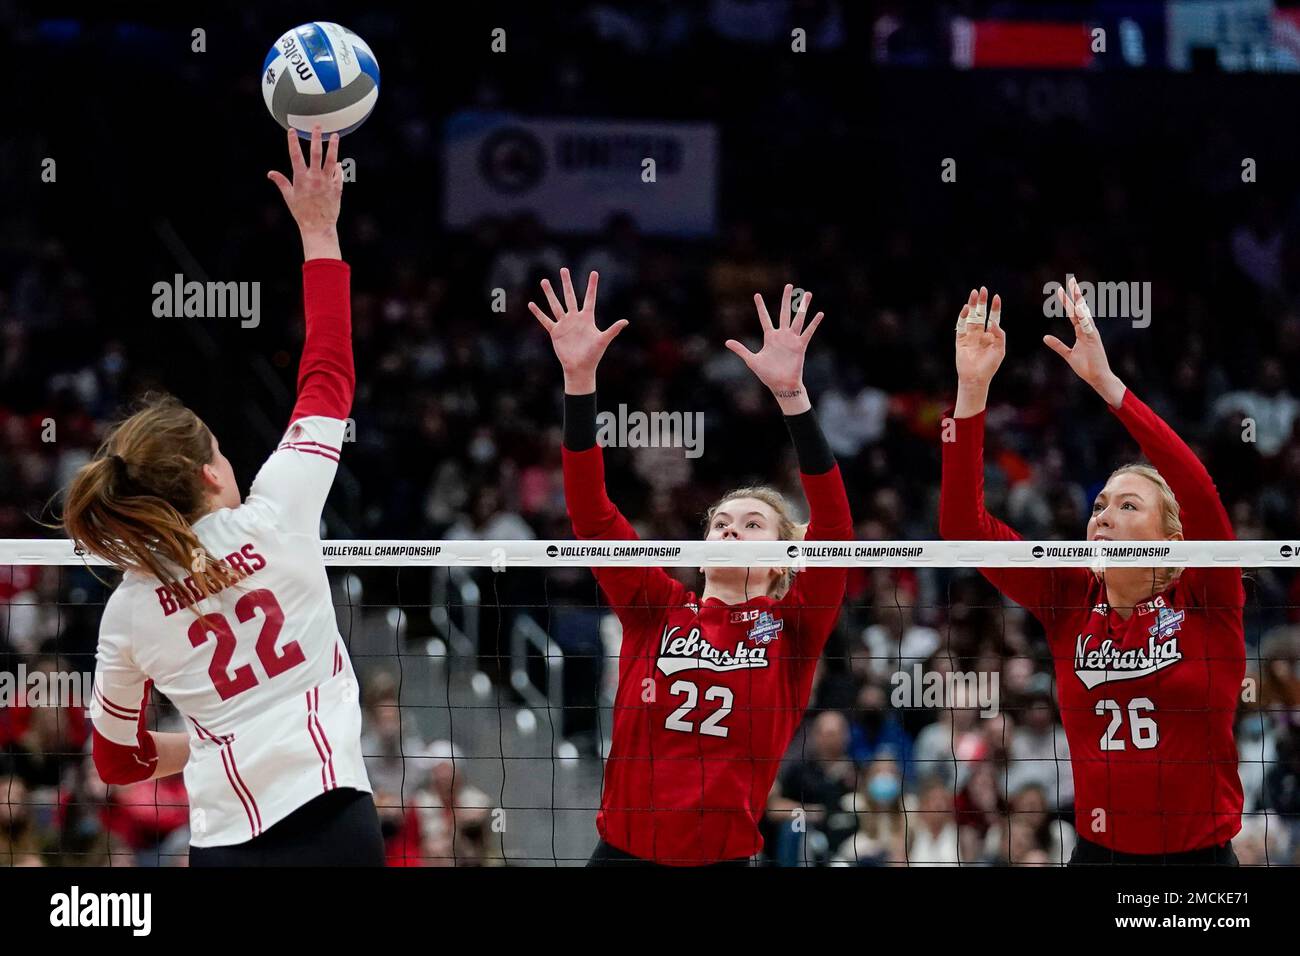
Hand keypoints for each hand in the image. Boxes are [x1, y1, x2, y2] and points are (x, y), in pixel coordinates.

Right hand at [267, 125, 342, 259]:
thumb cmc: (301, 213)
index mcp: (301, 178)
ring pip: (331, 160)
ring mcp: (327, 182)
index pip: (295, 156)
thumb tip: (270, 173)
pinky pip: (338, 174)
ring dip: (333, 147)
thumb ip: (281, 182)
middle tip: (318, 125)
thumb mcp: (289, 197)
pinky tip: (338, 162)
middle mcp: (314, 178)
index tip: (292, 130)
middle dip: (316, 138)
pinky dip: (338, 167)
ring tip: (335, 135)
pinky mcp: (337, 188)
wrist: (318, 227)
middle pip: (315, 153)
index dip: (293, 142)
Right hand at [529, 269, 627, 393]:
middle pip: (570, 296)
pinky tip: (531, 304)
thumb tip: (626, 321)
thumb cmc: (594, 355)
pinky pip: (545, 320)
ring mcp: (564, 324)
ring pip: (556, 305)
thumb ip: (613, 330)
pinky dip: (538, 313)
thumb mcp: (603, 340)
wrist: (580, 367)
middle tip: (563, 269)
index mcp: (587, 318)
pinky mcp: (555, 332)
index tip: (594, 272)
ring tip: (544, 280)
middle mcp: (575, 318)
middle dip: (567, 283)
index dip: (592, 286)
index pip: (590, 298)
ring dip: (550, 293)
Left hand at [726, 284, 823, 413]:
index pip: (765, 318)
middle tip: (789, 285)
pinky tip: (819, 314)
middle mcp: (782, 335)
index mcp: (770, 337)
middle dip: (786, 299)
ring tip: (808, 294)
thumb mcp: (752, 360)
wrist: (781, 385)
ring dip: (803, 307)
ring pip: (798, 319)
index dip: (761, 307)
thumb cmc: (767, 374)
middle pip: (784, 313)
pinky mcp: (800, 346)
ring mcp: (792, 340)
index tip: (757, 295)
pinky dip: (814, 323)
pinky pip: (808, 333)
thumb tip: (727, 342)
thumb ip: (741, 349)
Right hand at [954, 286, 1004, 387]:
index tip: (996, 297)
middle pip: (981, 313)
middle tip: (982, 289)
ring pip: (971, 316)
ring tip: (974, 293)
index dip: (995, 308)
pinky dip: (963, 316)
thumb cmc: (989, 366)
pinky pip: (961, 325)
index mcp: (991, 335)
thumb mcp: (1000, 349)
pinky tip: (967, 308)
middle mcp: (980, 333)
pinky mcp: (961, 339)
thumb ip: (999, 334)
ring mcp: (970, 335)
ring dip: (972, 305)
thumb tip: (992, 322)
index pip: (993, 317)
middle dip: (982, 302)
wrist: (976, 377)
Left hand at [1043, 276, 1124, 405]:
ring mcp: (1091, 333)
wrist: (1097, 377)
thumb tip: (1045, 337)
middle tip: (1071, 280)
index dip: (1067, 301)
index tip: (1060, 290)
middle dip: (1075, 294)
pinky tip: (1078, 307)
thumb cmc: (1086, 366)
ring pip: (1084, 313)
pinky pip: (1087, 325)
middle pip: (1080, 308)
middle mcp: (1087, 329)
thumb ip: (1058, 345)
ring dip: (1079, 300)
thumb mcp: (1068, 354)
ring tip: (1074, 287)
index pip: (1073, 313)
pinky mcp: (1094, 339)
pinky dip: (1083, 316)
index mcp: (1081, 331)